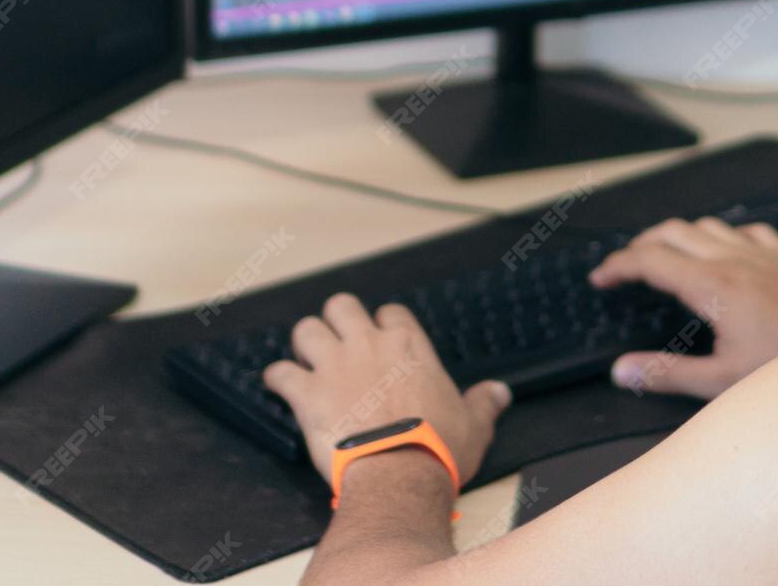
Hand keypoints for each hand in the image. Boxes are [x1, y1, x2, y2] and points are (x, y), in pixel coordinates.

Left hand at [262, 292, 510, 487]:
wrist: (399, 472)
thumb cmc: (437, 448)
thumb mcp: (473, 423)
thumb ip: (484, 402)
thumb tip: (500, 393)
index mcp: (408, 346)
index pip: (390, 314)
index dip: (383, 325)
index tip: (383, 341)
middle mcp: (368, 345)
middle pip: (341, 306)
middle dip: (336, 320)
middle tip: (338, 343)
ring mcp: (334, 366)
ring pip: (306, 329)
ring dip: (305, 343)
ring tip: (307, 360)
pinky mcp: (307, 393)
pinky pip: (279, 372)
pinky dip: (277, 378)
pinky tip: (280, 385)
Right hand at [588, 216, 777, 399]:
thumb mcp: (723, 380)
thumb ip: (669, 374)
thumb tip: (624, 370)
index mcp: (711, 285)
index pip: (648, 259)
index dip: (618, 266)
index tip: (602, 278)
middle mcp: (731, 258)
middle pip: (670, 230)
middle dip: (640, 244)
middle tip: (625, 267)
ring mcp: (759, 250)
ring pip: (704, 224)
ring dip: (676, 235)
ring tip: (663, 255)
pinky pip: (743, 229)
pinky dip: (721, 235)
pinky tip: (724, 252)